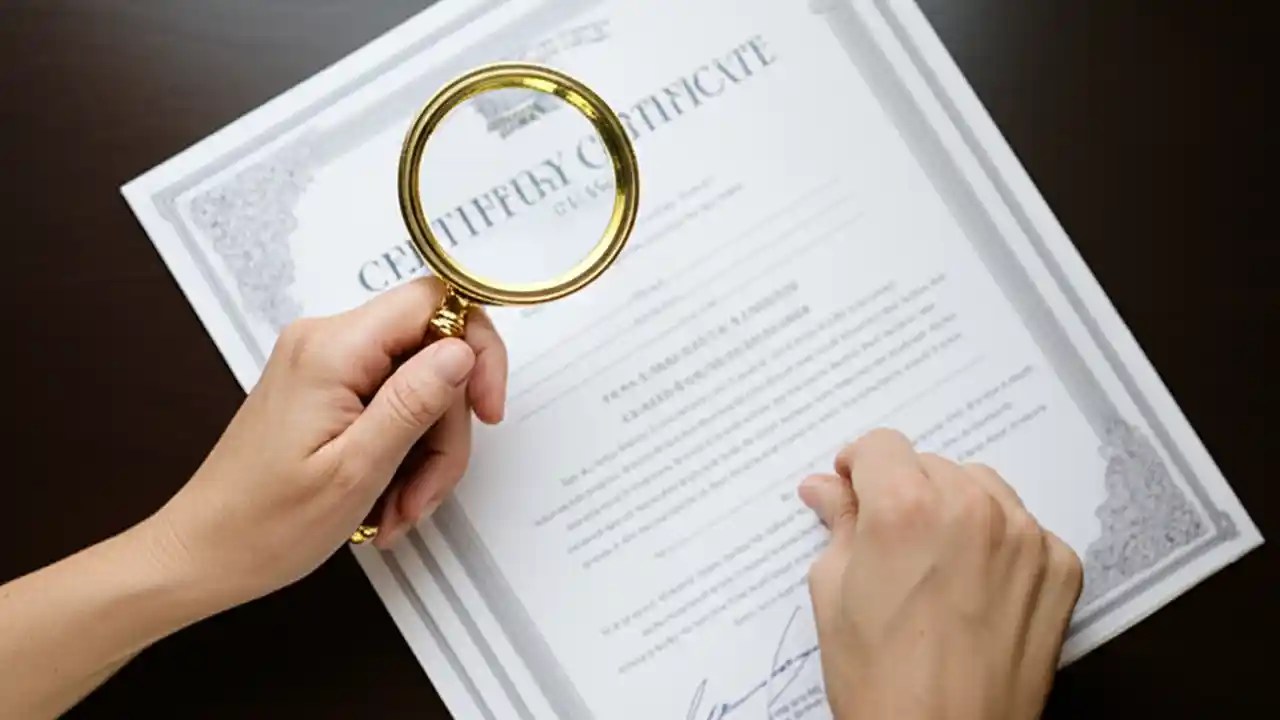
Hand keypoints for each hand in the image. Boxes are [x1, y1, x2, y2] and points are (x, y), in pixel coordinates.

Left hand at [142, 277, 507, 612]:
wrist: (205, 554)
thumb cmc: (263, 524)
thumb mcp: (357, 469)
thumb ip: (414, 401)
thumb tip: (464, 350)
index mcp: (333, 350)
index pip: (435, 302)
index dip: (477, 348)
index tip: (486, 407)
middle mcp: (327, 343)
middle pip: (433, 356)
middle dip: (445, 429)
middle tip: (426, 490)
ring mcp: (326, 365)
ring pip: (419, 388)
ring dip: (425, 453)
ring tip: (400, 506)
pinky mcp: (326, 389)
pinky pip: (392, 405)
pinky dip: (403, 453)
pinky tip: (387, 497)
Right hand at [800, 429, 1082, 719]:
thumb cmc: (880, 682)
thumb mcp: (833, 594)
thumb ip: (837, 526)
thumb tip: (827, 489)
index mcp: (905, 505)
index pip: (880, 445)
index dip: (857, 469)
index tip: (851, 493)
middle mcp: (972, 507)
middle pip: (930, 464)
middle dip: (904, 491)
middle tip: (889, 543)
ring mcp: (1025, 537)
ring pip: (980, 488)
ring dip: (954, 508)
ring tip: (935, 562)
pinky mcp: (1060, 569)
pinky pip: (1024, 528)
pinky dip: (999, 544)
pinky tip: (975, 585)